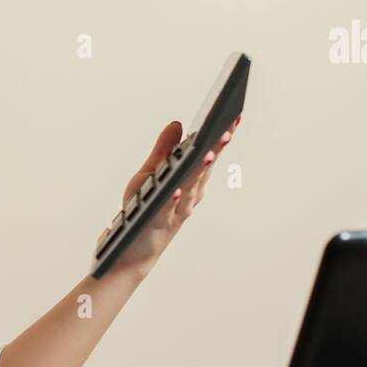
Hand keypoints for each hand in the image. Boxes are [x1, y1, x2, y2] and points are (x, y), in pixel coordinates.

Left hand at [107, 113, 240, 278]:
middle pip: (204, 168)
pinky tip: (176, 188)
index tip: (233, 116)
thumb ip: (165, 150)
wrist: (133, 250)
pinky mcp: (159, 222)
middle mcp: (190, 195)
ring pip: (191, 187)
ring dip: (200, 171)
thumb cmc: (144, 209)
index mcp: (190, 181)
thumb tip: (177, 123)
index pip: (207, 154)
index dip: (219, 137)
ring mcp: (177, 209)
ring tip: (207, 153)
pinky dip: (173, 199)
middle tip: (228, 128)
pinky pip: (167, 209)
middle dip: (216, 149)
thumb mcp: (152, 173)